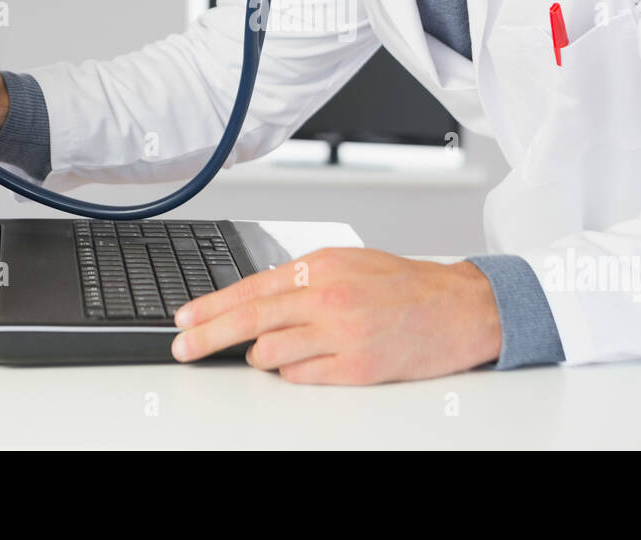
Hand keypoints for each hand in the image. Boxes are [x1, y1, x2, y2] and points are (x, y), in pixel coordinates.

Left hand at [170, 247, 501, 383]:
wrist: (458, 307)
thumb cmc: (404, 285)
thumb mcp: (349, 263)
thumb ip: (303, 279)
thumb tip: (255, 297)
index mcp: (322, 267)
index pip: (251, 288)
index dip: (211, 306)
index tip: (184, 317)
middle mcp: (328, 298)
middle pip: (250, 320)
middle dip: (207, 336)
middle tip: (181, 347)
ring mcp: (341, 335)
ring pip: (271, 353)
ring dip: (260, 356)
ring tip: (268, 352)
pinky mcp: (356, 369)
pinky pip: (301, 378)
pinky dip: (293, 373)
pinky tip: (303, 364)